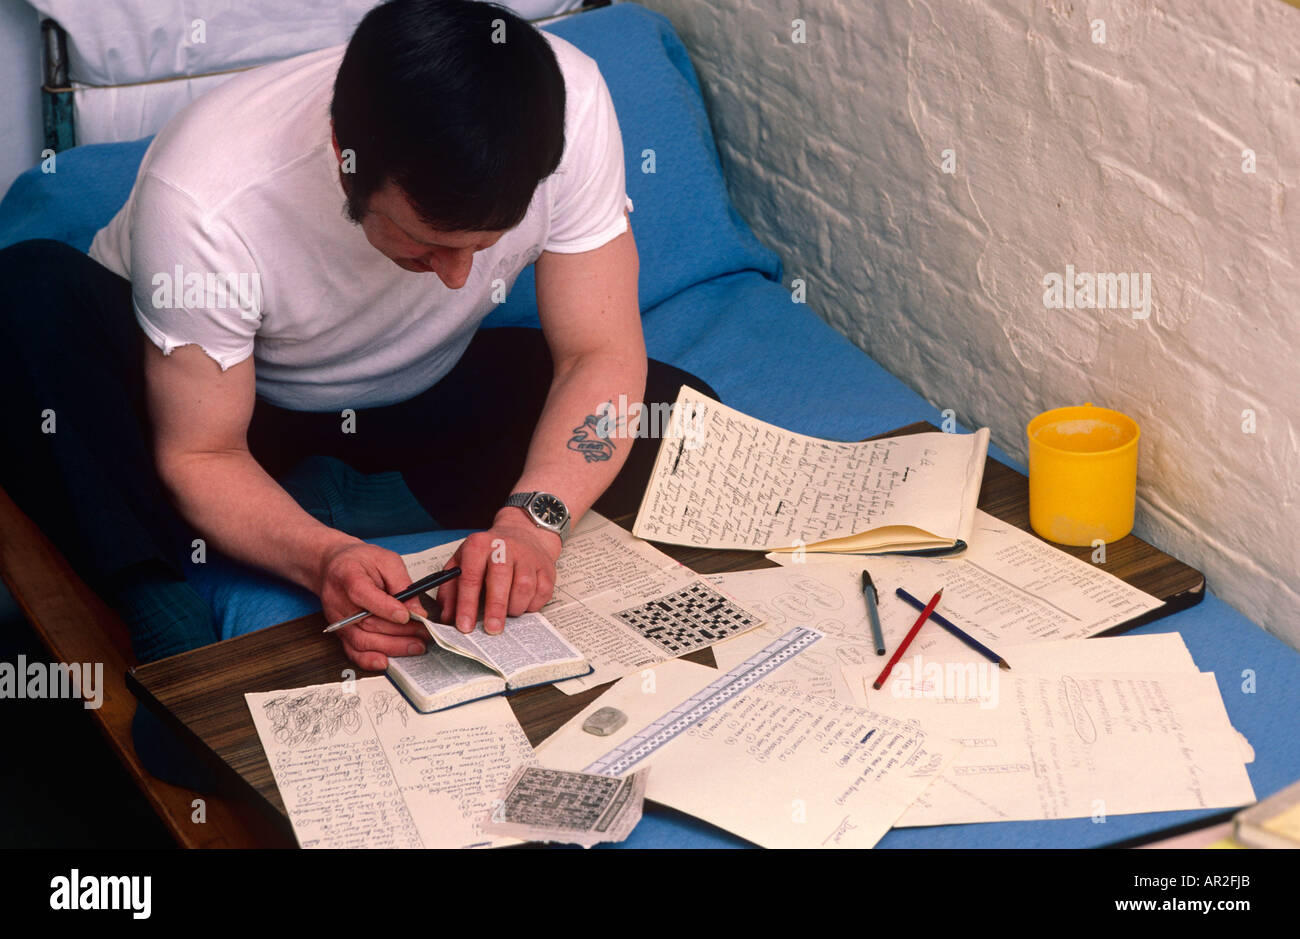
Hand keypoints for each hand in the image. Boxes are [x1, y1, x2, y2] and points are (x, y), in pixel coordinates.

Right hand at [317, 539, 428, 670]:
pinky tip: (386, 662)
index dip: (386, 608)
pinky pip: (352, 651)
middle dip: (400, 631)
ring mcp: (339, 621)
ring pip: (363, 641)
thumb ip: (402, 583)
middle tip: (424, 633)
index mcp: (349, 577)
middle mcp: (339, 602)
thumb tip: (417, 610)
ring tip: (415, 646)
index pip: (365, 596)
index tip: (407, 616)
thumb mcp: (386, 560)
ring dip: (392, 647)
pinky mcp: (341, 633)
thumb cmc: (361, 561)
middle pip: (368, 622)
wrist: (335, 566)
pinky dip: (368, 660)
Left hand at [436, 509, 560, 634]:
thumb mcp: (463, 562)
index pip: (470, 577)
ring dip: (515, 606)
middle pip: (501, 578)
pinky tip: (522, 604)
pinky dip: (531, 605)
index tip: (464, 626)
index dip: (466, 604)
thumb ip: (450, 589)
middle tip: (492, 630)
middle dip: (495, 608)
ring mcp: (528, 556)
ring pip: (524, 587)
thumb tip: (447, 618)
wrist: (523, 534)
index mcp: (478, 546)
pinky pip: (542, 592)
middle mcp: (504, 547)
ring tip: (507, 613)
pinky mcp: (546, 567)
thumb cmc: (489, 554)